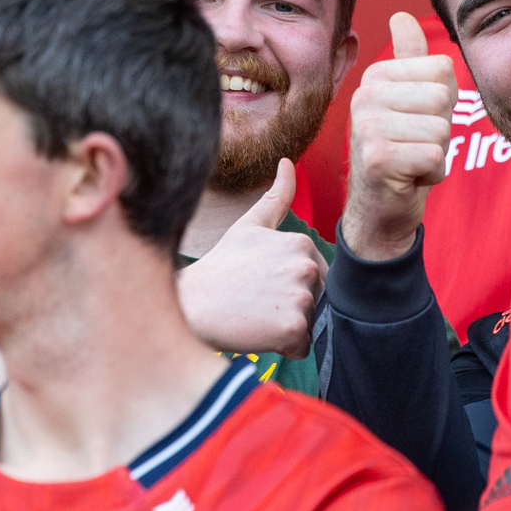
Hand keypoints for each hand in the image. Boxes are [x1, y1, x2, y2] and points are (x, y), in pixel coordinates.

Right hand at [178, 159, 327, 359]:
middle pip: (316, 299)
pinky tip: (259, 333)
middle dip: (292, 306)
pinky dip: (285, 348)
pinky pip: (303, 347)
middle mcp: (306, 266)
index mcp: (301, 243)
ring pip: (311, 322)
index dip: (289, 284)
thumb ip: (277, 197)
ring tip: (257, 316)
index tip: (262, 282)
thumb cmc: (222, 266)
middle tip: (257, 301)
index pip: (315, 275)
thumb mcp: (249, 226)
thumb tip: (287, 162)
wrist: (193, 305)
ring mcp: (301, 297)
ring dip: (289, 327)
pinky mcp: (294, 327)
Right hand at [342, 12, 457, 260]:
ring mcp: (367, 126)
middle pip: (443, 98)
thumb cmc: (401, 149)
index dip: (444, 101)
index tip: (417, 119)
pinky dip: (431, 175)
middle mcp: (365, 95)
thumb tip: (401, 16)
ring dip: (437, 153)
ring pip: (441, 129)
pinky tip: (409, 178)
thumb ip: (410, 59)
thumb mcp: (408, 100)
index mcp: (376, 76)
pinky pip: (434, 157)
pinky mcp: (377, 158)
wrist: (379, 208)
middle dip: (441, 129)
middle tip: (415, 144)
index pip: (443, 69)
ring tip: (411, 161)